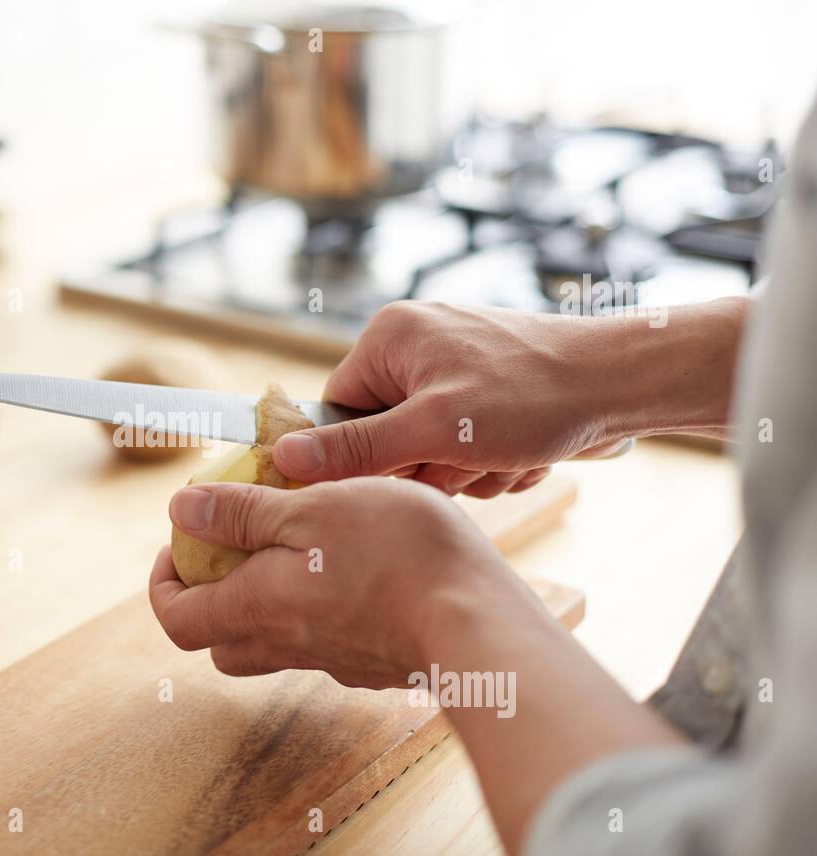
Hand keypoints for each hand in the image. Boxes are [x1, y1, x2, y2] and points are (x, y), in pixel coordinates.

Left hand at [149, 476, 560, 687]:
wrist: (478, 623)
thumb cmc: (394, 554)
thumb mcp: (310, 507)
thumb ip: (242, 512)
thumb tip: (179, 511)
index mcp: (255, 608)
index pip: (176, 618)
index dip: (163, 582)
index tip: (178, 543)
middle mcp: (285, 644)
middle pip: (219, 640)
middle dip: (210, 595)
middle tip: (230, 547)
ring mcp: (332, 660)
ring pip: (272, 643)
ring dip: (265, 601)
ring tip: (295, 546)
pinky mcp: (373, 661)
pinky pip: (325, 641)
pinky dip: (318, 609)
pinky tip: (354, 568)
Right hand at [271, 298, 745, 496]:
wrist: (624, 384)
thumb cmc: (530, 396)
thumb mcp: (434, 432)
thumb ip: (355, 449)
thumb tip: (280, 458)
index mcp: (389, 337)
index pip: (337, 411)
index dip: (366, 454)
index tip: (408, 469)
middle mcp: (416, 343)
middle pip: (385, 436)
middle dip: (430, 466)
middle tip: (469, 463)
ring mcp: (455, 365)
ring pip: (428, 449)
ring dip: (466, 470)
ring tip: (505, 456)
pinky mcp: (487, 389)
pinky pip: (464, 444)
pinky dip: (491, 460)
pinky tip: (524, 453)